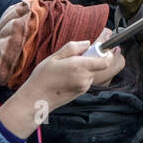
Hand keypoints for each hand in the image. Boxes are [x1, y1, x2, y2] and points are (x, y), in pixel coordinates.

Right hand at [0, 39, 125, 138]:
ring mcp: (83, 87)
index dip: (106, 53)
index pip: (105, 61)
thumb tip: (87, 43)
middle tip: (74, 56)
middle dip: (90, 58)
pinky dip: (80, 75)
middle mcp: (85, 78)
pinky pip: (85, 79)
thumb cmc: (43, 77)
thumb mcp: (55, 57)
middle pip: (97, 65)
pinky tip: (65, 76)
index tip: (99, 47)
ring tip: (66, 68)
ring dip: (84, 67)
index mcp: (80, 67)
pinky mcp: (80, 92)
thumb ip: (73, 48)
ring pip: (91, 72)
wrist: (36, 99)